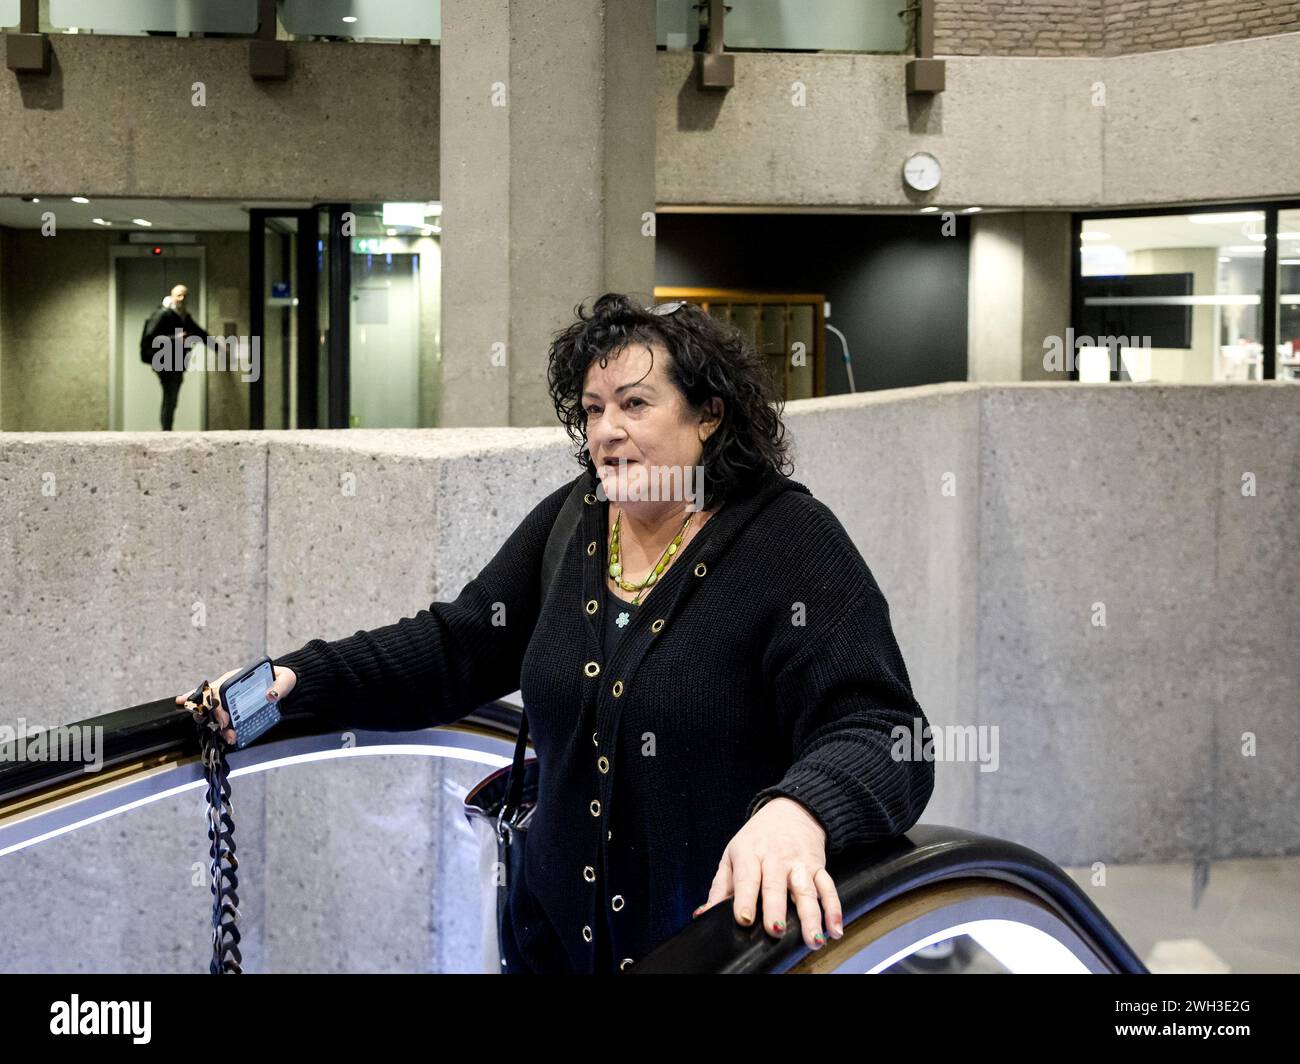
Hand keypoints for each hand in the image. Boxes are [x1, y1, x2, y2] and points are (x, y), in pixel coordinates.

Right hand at [175, 665, 296, 744]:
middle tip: (226, 726)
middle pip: (208, 704)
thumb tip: (271, 696)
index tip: (225, 716)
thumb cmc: (279, 678)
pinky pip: (222, 723)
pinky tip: (231, 737)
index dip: (214, 703)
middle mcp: (226, 690)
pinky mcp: (233, 713)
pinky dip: (223, 731)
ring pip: (213, 716)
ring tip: (231, 737)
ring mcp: (228, 703)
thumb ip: (279, 686)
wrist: (283, 687)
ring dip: (219, 728)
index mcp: (234, 679)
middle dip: (214, 717)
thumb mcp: (284, 678)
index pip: (215, 689)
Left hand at [694, 797, 843, 949]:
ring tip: (813, 939)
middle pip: (776, 886)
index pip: (746, 878)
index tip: (744, 919)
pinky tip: (834, 929)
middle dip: (776, 909)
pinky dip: (834, 909)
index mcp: (750, 854)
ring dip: (811, 916)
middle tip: (775, 931)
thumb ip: (720, 887)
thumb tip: (703, 915)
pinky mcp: (818, 867)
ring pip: (806, 891)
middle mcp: (776, 859)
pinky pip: (828, 888)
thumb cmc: (756, 838)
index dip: (745, 899)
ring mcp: (799, 864)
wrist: (792, 809)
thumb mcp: (733, 854)